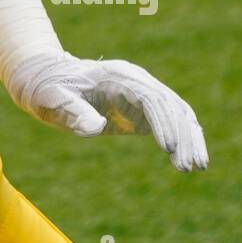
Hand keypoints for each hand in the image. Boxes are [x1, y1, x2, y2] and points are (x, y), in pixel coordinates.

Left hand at [6, 51, 208, 171]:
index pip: (150, 97)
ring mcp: (141, 91)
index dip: (162, 121)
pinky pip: (170, 120)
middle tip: (189, 167)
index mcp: (117, 75)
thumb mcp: (54, 100)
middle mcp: (136, 79)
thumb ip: (73, 111)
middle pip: (170, 104)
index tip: (168, 148)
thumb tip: (95, 128)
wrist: (46, 79)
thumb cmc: (48, 89)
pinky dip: (183, 137)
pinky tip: (189, 160)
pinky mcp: (141, 107)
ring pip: (176, 112)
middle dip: (183, 134)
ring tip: (196, 167)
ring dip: (189, 138)